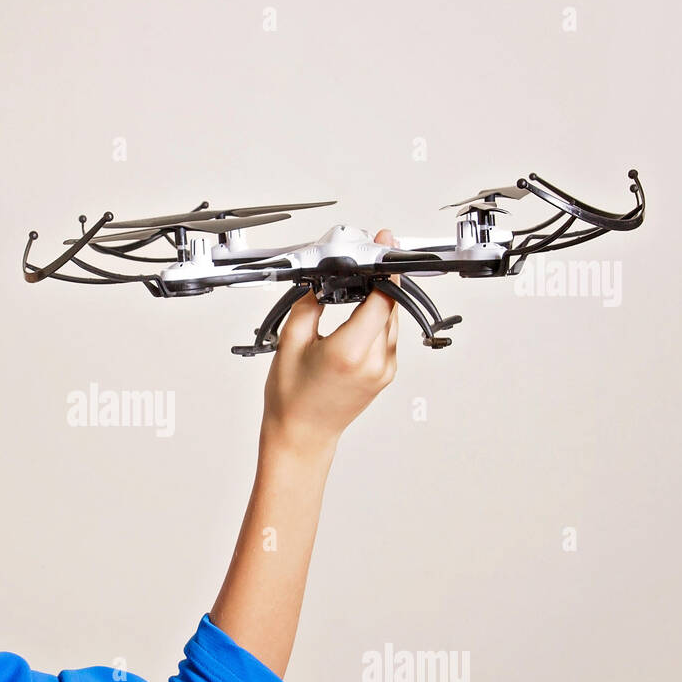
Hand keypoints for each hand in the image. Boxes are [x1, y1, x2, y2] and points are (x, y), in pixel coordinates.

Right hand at [261, 228, 399, 455]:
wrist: (302, 436)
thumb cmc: (291, 399)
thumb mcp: (290, 342)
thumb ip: (310, 302)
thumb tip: (323, 276)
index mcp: (350, 352)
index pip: (382, 297)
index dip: (385, 267)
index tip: (384, 245)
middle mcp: (375, 361)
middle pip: (390, 305)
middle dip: (377, 281)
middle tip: (361, 264)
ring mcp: (385, 369)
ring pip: (391, 319)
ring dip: (378, 300)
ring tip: (354, 293)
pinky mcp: (386, 374)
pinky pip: (388, 335)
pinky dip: (376, 320)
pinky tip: (356, 317)